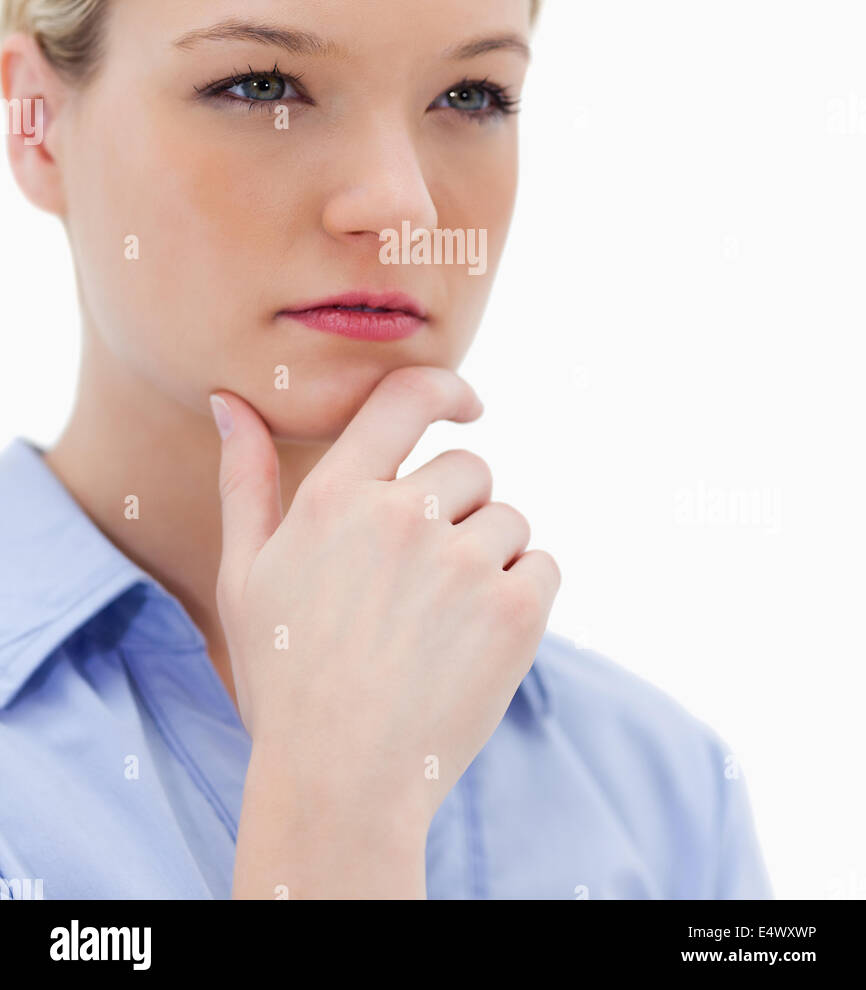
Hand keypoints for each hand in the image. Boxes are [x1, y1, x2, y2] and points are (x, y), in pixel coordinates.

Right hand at [211, 365, 559, 886]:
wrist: (341, 782)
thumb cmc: (286, 677)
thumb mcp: (246, 575)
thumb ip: (244, 479)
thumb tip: (230, 401)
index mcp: (336, 496)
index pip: (407, 397)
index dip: (447, 389)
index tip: (467, 405)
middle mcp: (403, 516)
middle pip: (471, 468)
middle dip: (459, 510)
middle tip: (423, 583)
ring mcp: (464, 562)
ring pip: (510, 519)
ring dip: (491, 556)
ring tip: (443, 623)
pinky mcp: (516, 609)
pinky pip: (543, 565)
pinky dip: (524, 594)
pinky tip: (476, 641)